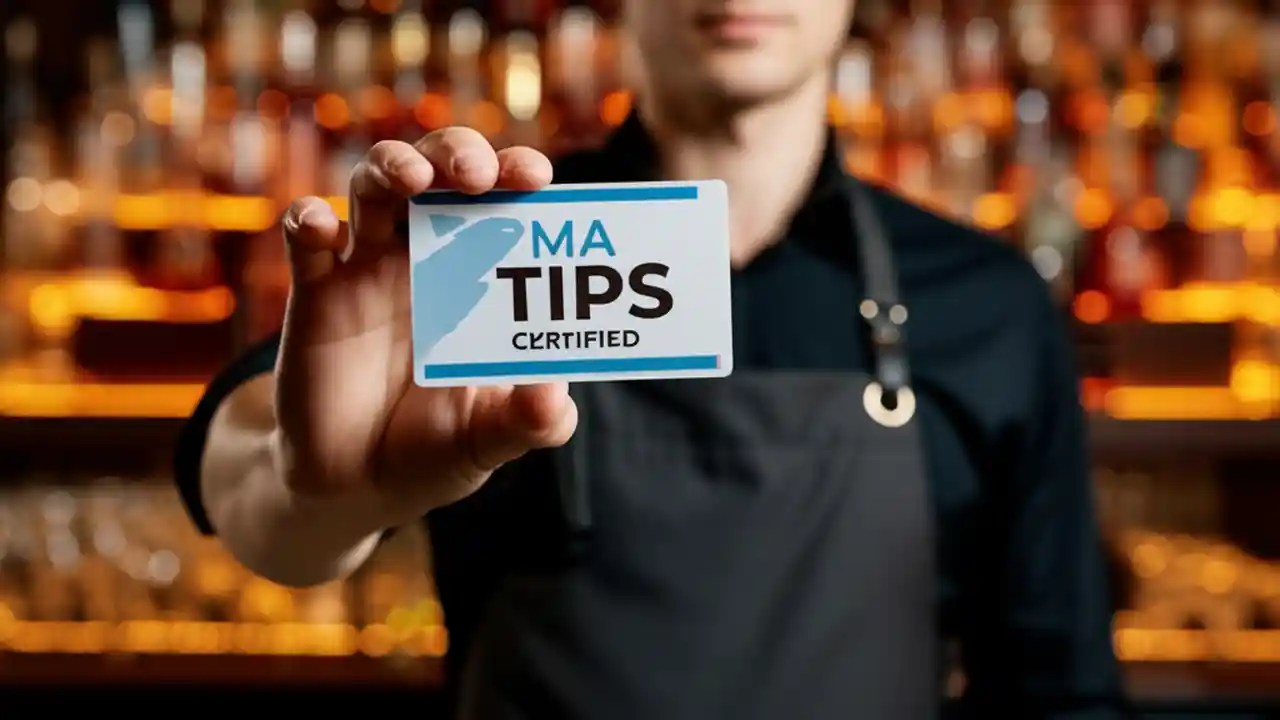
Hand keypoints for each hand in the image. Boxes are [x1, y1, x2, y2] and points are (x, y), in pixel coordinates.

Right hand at [274, 128, 577, 527]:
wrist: (358, 487)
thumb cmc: (437, 448)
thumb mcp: (492, 439)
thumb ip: (533, 421)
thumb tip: (556, 394)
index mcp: (480, 275)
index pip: (503, 201)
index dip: (516, 174)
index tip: (535, 177)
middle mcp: (426, 257)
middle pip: (438, 171)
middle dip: (457, 154)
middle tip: (477, 173)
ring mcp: (366, 269)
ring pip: (374, 187)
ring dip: (391, 167)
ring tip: (413, 178)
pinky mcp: (314, 294)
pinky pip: (305, 239)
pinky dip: (308, 219)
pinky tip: (321, 226)